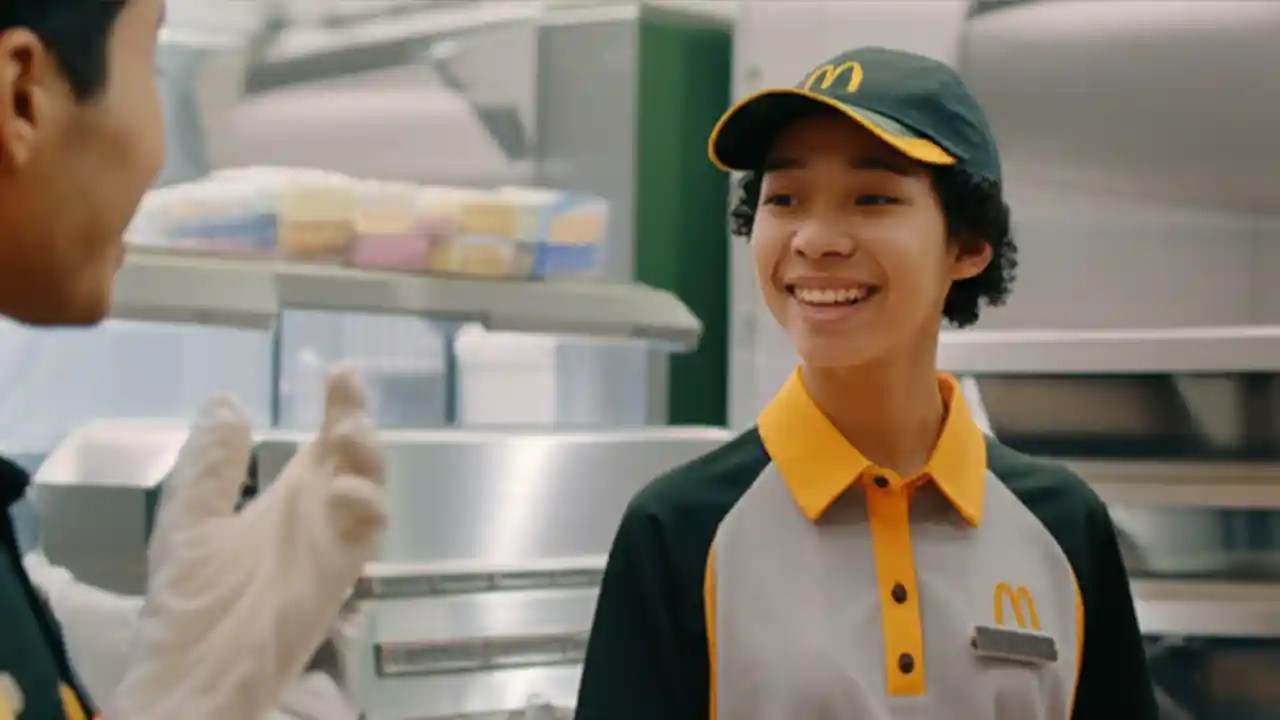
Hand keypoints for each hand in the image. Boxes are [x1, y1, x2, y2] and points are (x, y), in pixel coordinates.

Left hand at [109, 366, 385, 719]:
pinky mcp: (339, 569)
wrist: (194, 669)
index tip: (340, 371)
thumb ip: (212, 465)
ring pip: (373, 484)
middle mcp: (316, 514)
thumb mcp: (190, 517)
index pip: (324, 443)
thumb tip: (227, 400)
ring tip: (342, 434)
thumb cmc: (191, 601)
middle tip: (345, 392)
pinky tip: (343, 490)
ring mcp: (331, 540)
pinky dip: (367, 502)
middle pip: (356, 455)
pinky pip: (370, 529)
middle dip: (357, 417)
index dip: (339, 405)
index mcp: (287, 499)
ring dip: (368, 453)